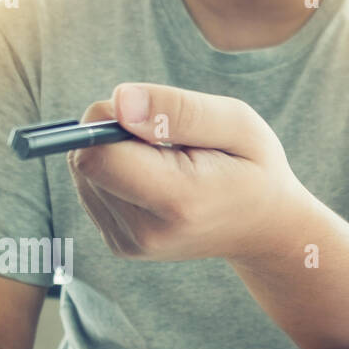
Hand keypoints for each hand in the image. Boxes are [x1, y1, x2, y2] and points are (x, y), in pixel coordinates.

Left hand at [68, 83, 305, 264]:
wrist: (265, 229)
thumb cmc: (254, 168)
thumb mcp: (237, 123)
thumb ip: (178, 109)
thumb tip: (118, 102)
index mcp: (177, 202)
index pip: (97, 155)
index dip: (108, 122)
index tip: (148, 119)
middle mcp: (146, 233)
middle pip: (84, 162)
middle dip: (111, 136)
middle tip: (162, 141)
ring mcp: (131, 245)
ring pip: (83, 174)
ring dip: (114, 155)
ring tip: (164, 163)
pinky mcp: (120, 245)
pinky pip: (91, 191)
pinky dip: (115, 175)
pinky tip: (155, 181)